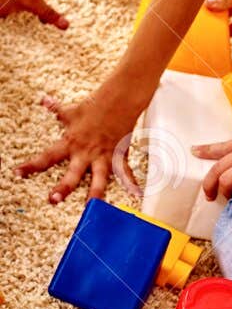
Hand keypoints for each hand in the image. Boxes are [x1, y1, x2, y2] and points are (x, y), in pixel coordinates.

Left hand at [19, 88, 141, 202]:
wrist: (118, 100)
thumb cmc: (95, 105)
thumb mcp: (71, 110)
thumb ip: (57, 109)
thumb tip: (44, 101)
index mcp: (71, 142)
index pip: (47, 156)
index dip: (31, 165)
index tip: (18, 173)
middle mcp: (86, 152)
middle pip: (72, 174)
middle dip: (63, 188)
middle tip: (53, 200)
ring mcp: (103, 156)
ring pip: (99, 179)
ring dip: (95, 194)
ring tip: (92, 207)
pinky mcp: (118, 155)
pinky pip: (125, 172)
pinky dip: (132, 182)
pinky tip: (136, 194)